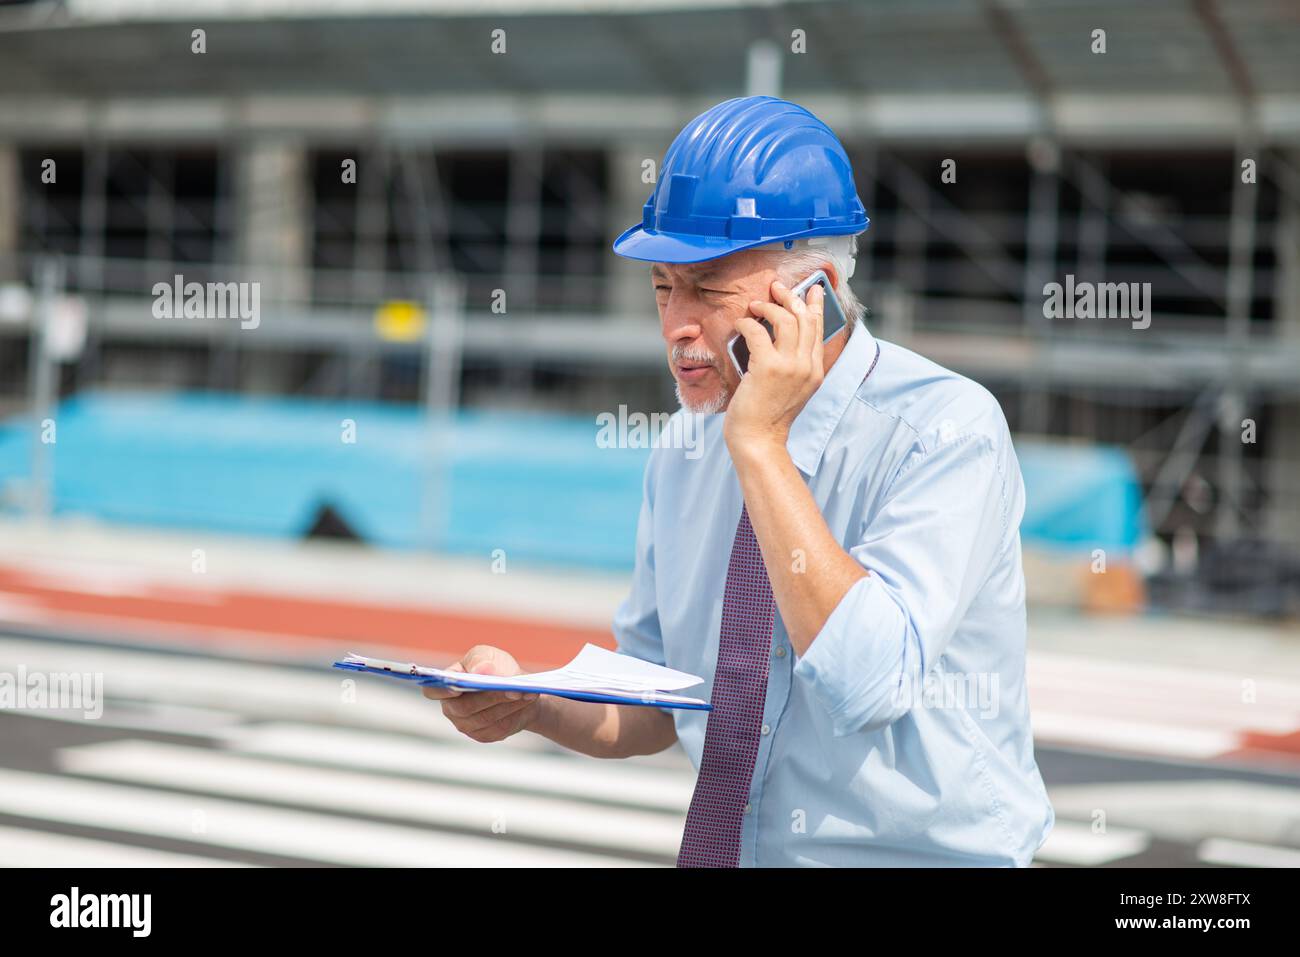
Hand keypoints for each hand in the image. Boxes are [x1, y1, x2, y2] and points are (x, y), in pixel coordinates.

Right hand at [421, 645, 542, 742]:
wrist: (518, 689)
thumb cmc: (497, 669)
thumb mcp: (488, 655)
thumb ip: (481, 660)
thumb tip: (481, 670)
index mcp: (447, 684)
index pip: (433, 690)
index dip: (442, 690)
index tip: (457, 687)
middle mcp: (452, 708)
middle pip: (465, 707)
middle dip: (490, 696)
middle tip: (512, 687)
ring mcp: (467, 725)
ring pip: (485, 718)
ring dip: (507, 704)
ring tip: (525, 691)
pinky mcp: (485, 735)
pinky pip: (499, 727)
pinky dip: (515, 713)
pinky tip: (527, 700)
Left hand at [723, 279, 825, 454]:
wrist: (758, 440)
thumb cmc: (766, 417)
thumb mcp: (790, 389)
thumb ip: (792, 365)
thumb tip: (776, 337)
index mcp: (815, 371)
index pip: (819, 329)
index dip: (814, 305)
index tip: (811, 289)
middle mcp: (807, 366)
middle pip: (805, 318)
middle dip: (791, 297)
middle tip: (776, 287)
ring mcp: (790, 366)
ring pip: (786, 319)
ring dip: (768, 307)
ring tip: (754, 306)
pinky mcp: (768, 367)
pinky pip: (758, 331)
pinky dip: (747, 323)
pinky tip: (740, 324)